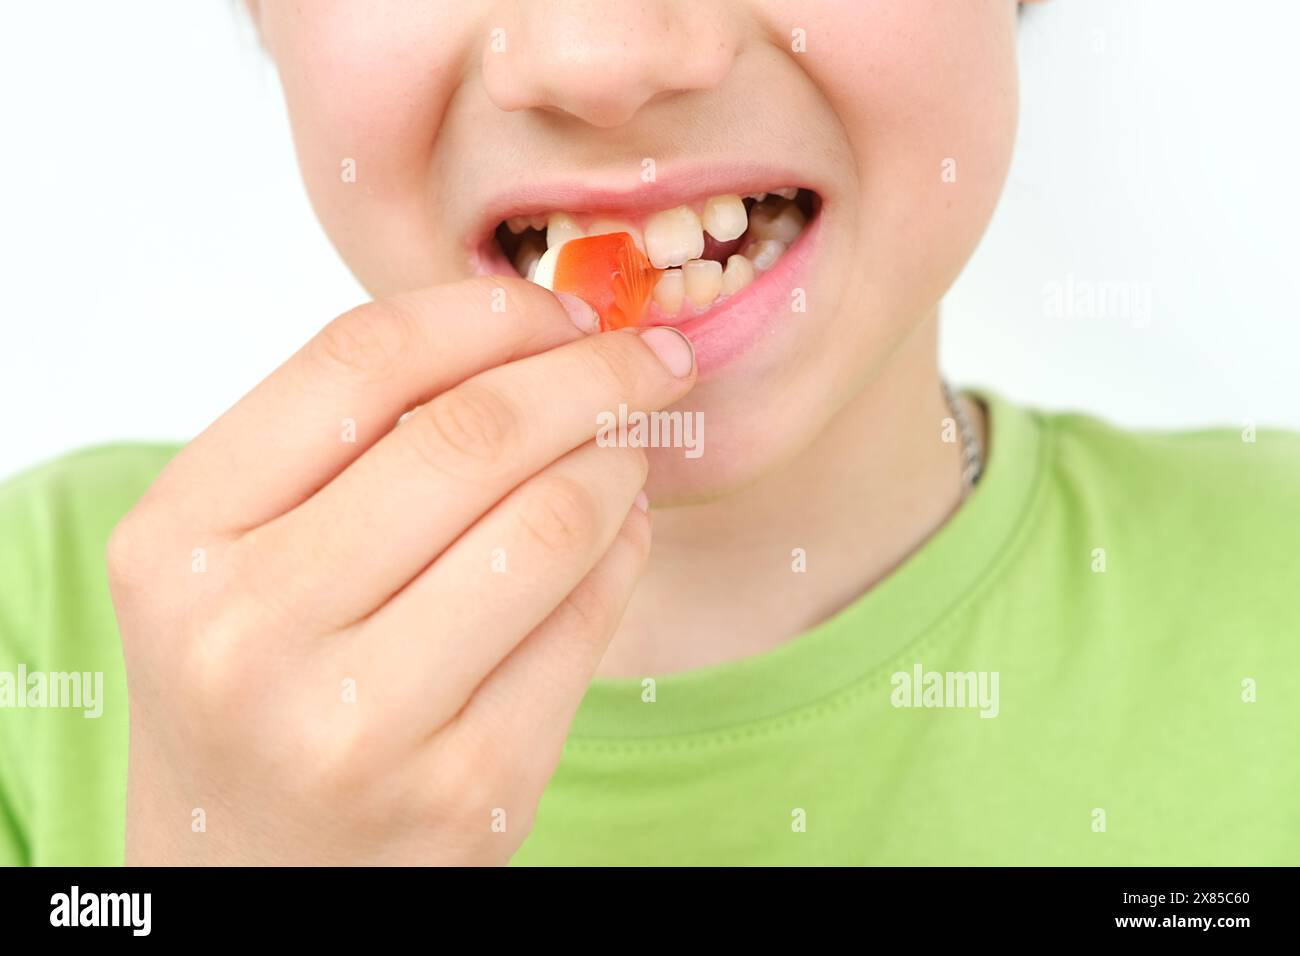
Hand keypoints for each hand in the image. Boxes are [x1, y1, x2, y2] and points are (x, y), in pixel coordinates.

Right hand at [107, 277, 695, 863]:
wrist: (251, 874)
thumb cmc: (254, 692)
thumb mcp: (234, 560)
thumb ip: (345, 448)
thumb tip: (534, 342)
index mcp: (178, 543)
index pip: (357, 362)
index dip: (486, 311)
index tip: (559, 307)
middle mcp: (253, 631)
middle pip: (470, 434)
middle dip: (590, 372)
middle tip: (645, 357)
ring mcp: (363, 722)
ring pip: (550, 522)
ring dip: (619, 461)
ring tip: (629, 447)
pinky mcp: (470, 787)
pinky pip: (589, 622)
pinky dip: (627, 551)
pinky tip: (623, 532)